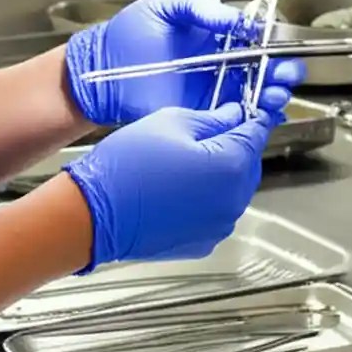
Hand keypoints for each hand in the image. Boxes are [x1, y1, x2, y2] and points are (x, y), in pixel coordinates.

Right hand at [64, 104, 276, 269]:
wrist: (95, 214)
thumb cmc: (127, 166)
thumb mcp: (171, 123)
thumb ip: (212, 119)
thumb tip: (233, 115)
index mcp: (231, 165)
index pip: (256, 132)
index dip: (252, 116)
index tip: (245, 109)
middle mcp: (234, 200)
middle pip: (248, 163)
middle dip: (234, 145)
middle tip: (206, 132)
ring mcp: (220, 225)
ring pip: (233, 189)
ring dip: (220, 174)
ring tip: (184, 163)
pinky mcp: (203, 242)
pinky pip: (216, 212)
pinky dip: (206, 199)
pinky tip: (177, 189)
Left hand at [66, 0, 304, 125]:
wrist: (102, 69)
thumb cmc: (128, 33)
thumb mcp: (165, 5)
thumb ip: (199, 5)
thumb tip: (235, 18)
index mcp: (216, 33)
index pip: (255, 36)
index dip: (272, 41)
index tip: (277, 45)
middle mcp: (220, 62)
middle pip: (263, 68)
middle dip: (281, 71)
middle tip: (285, 73)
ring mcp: (213, 89)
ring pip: (255, 94)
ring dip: (272, 94)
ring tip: (275, 93)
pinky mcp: (202, 113)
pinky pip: (235, 117)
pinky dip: (253, 117)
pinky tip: (262, 112)